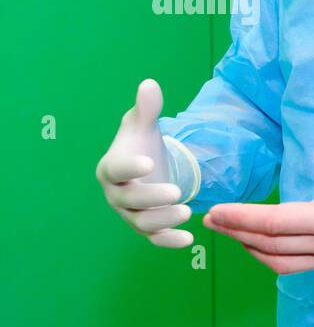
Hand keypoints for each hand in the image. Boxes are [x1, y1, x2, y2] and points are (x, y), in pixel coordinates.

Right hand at [96, 78, 192, 248]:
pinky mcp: (146, 226)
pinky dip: (169, 241)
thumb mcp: (145, 124)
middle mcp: (116, 194)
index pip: (115, 169)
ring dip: (163, 221)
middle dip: (152, 198)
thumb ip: (147, 108)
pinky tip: (189, 241)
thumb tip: (150, 84)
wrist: (150, 167)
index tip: (149, 162)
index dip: (130, 167)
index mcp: (111, 167)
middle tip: (177, 191)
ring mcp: (130, 213)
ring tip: (188, 211)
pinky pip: (154, 238)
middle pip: (129, 201)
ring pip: (142, 223)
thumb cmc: (143, 144)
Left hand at [204, 142, 313, 274]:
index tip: (216, 210)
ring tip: (230, 233)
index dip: (241, 218)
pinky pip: (299, 267)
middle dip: (237, 233)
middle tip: (211, 220)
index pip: (277, 223)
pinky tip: (263, 243)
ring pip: (282, 263)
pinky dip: (274, 257)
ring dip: (251, 249)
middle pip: (272, 246)